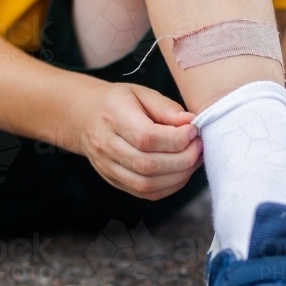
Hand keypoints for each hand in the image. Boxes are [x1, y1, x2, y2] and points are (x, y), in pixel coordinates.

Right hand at [78, 83, 202, 199]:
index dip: (176, 138)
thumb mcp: (141, 93)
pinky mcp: (116, 181)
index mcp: (113, 117)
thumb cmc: (118, 102)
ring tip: (194, 159)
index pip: (146, 137)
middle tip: (199, 146)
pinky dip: (170, 186)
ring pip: (147, 184)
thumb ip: (166, 107)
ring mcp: (108, 167)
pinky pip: (146, 193)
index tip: (193, 130)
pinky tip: (181, 172)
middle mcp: (106, 145)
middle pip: (148, 165)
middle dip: (183, 159)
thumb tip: (190, 122)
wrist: (86, 118)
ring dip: (179, 176)